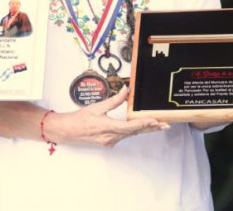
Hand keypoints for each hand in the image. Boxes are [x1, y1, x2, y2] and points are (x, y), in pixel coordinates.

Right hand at [45, 86, 168, 147]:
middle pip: (134, 132)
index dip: (143, 123)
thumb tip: (125, 90)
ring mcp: (110, 141)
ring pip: (131, 134)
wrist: (68, 132)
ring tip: (158, 125)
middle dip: (150, 128)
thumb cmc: (79, 119)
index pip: (129, 126)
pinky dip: (134, 131)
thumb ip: (114, 100)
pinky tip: (141, 127)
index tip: (154, 120)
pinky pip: (125, 136)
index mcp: (106, 127)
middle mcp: (110, 137)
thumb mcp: (97, 106)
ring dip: (144, 129)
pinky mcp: (109, 142)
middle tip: (165, 124)